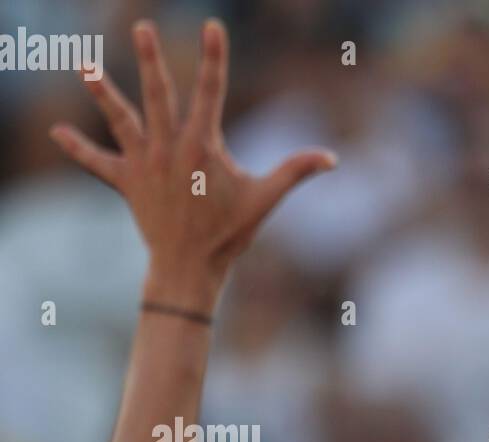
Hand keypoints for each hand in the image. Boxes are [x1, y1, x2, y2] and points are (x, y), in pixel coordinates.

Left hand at [50, 19, 336, 309]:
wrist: (190, 267)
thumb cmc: (229, 233)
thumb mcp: (265, 199)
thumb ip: (295, 171)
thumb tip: (332, 159)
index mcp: (203, 147)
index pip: (211, 92)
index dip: (214, 57)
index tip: (213, 25)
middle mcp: (170, 148)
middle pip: (158, 94)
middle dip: (152, 59)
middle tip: (143, 27)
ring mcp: (145, 164)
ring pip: (122, 121)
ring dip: (103, 94)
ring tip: (86, 67)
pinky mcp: (126, 182)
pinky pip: (98, 163)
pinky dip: (79, 149)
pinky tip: (55, 133)